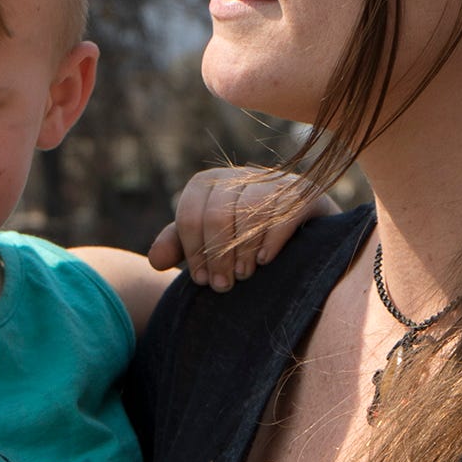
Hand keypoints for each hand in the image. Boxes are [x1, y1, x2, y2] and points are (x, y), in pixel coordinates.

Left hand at [145, 165, 327, 291]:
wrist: (303, 237)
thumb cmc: (246, 241)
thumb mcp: (209, 242)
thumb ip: (180, 247)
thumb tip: (155, 261)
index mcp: (210, 183)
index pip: (191, 213)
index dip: (193, 251)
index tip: (201, 279)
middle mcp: (240, 175)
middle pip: (218, 212)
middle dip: (217, 255)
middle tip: (223, 286)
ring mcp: (275, 181)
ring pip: (250, 210)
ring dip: (243, 250)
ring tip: (244, 275)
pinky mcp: (306, 193)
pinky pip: (284, 212)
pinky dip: (272, 239)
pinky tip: (265, 261)